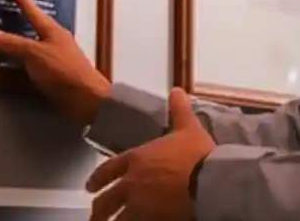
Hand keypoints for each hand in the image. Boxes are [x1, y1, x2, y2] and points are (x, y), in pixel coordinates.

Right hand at [0, 0, 110, 124]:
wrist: (85, 99)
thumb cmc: (62, 71)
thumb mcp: (34, 54)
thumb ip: (12, 44)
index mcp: (52, 31)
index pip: (33, 10)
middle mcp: (54, 41)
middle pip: (28, 31)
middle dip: (8, 30)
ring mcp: (54, 59)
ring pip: (27, 49)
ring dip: (9, 49)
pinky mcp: (53, 76)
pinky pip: (29, 65)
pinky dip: (15, 64)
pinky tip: (7, 68)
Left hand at [85, 87, 214, 220]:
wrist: (208, 180)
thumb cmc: (197, 153)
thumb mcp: (188, 127)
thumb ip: (179, 110)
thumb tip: (176, 91)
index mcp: (137, 159)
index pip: (108, 170)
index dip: (97, 179)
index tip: (90, 186)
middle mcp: (132, 184)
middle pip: (106, 201)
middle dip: (98, 209)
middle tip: (95, 215)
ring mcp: (139, 207)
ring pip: (116, 220)